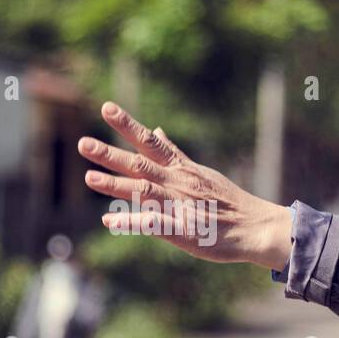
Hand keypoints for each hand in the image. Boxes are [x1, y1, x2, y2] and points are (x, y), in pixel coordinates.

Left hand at [77, 102, 293, 269]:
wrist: (255, 227)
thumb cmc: (226, 201)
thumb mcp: (200, 171)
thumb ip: (174, 153)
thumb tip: (156, 130)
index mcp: (181, 168)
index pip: (151, 140)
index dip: (127, 124)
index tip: (106, 107)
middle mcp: (178, 183)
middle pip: (140, 163)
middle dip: (110, 154)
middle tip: (83, 143)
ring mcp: (180, 206)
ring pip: (143, 190)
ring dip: (115, 184)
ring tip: (89, 177)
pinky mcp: (184, 230)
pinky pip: (154, 225)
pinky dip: (132, 222)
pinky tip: (110, 222)